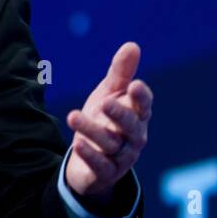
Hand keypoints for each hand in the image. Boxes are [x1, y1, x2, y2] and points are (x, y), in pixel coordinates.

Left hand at [64, 41, 152, 205]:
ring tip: (72, 115)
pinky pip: (100, 164)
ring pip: (111, 144)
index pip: (143, 106)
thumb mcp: (109, 95)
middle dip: (120, 114)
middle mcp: (133, 137)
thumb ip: (120, 74)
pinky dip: (91, 154)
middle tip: (105, 102)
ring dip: (92, 131)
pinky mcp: (106, 172)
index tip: (134, 85)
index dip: (141, 97)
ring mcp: (121, 157)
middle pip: (131, 126)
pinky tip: (77, 143)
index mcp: (137, 116)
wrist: (91, 160)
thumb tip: (132, 45)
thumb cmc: (105, 121)